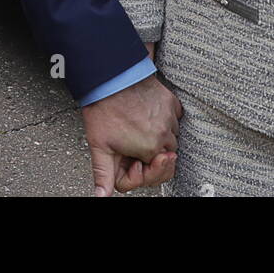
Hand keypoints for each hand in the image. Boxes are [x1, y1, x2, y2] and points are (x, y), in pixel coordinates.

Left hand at [81, 73, 182, 195]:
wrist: (110, 75)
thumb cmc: (104, 107)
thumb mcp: (99, 145)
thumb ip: (104, 175)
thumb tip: (102, 196)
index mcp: (151, 149)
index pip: (156, 176)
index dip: (138, 173)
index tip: (128, 162)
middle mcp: (166, 134)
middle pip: (165, 159)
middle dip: (149, 158)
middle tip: (131, 148)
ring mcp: (171, 117)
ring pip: (169, 140)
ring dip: (156, 140)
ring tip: (135, 130)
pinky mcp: (172, 103)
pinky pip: (174, 120)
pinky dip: (163, 123)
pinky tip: (146, 118)